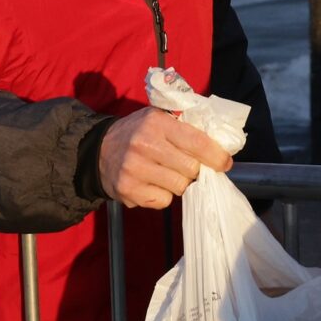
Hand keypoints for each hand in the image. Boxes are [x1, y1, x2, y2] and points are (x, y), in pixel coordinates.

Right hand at [99, 108, 231, 209]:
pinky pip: (163, 202)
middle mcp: (144, 145)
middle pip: (191, 169)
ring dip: (179, 183)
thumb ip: (185, 128)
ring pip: (179, 187)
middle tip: (188, 167)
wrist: (96, 151)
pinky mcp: (128, 190)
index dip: (216, 156)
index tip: (224, 163)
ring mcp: (134, 169)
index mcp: (157, 123)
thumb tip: (220, 147)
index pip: (198, 142)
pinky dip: (163, 196)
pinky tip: (152, 184)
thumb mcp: (157, 119)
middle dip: (195, 170)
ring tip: (167, 174)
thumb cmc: (136, 134)